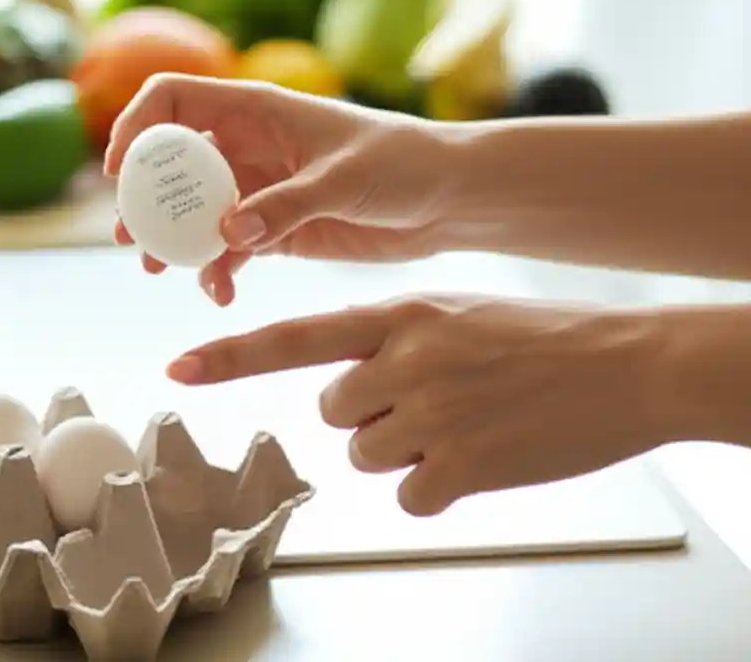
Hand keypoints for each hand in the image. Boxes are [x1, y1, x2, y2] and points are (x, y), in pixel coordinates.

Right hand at [105, 73, 455, 305]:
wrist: (448, 201)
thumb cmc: (405, 164)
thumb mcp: (344, 179)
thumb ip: (285, 205)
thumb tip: (227, 232)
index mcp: (257, 110)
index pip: (172, 99)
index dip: (136, 127)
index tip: (120, 170)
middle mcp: (247, 146)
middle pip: (171, 164)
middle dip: (144, 200)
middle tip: (130, 238)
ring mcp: (257, 190)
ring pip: (193, 212)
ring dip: (172, 242)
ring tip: (159, 272)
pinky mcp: (274, 230)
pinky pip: (227, 250)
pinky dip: (216, 272)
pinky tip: (221, 293)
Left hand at [164, 295, 674, 515]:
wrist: (628, 364)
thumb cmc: (541, 337)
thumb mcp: (454, 312)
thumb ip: (391, 339)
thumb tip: (344, 389)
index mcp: (399, 314)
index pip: (294, 338)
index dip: (231, 356)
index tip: (178, 368)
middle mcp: (403, 361)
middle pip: (332, 410)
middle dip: (370, 413)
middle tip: (434, 400)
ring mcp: (430, 415)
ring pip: (365, 454)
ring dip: (405, 450)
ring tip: (465, 422)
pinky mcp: (458, 467)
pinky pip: (409, 495)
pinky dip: (439, 488)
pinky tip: (481, 455)